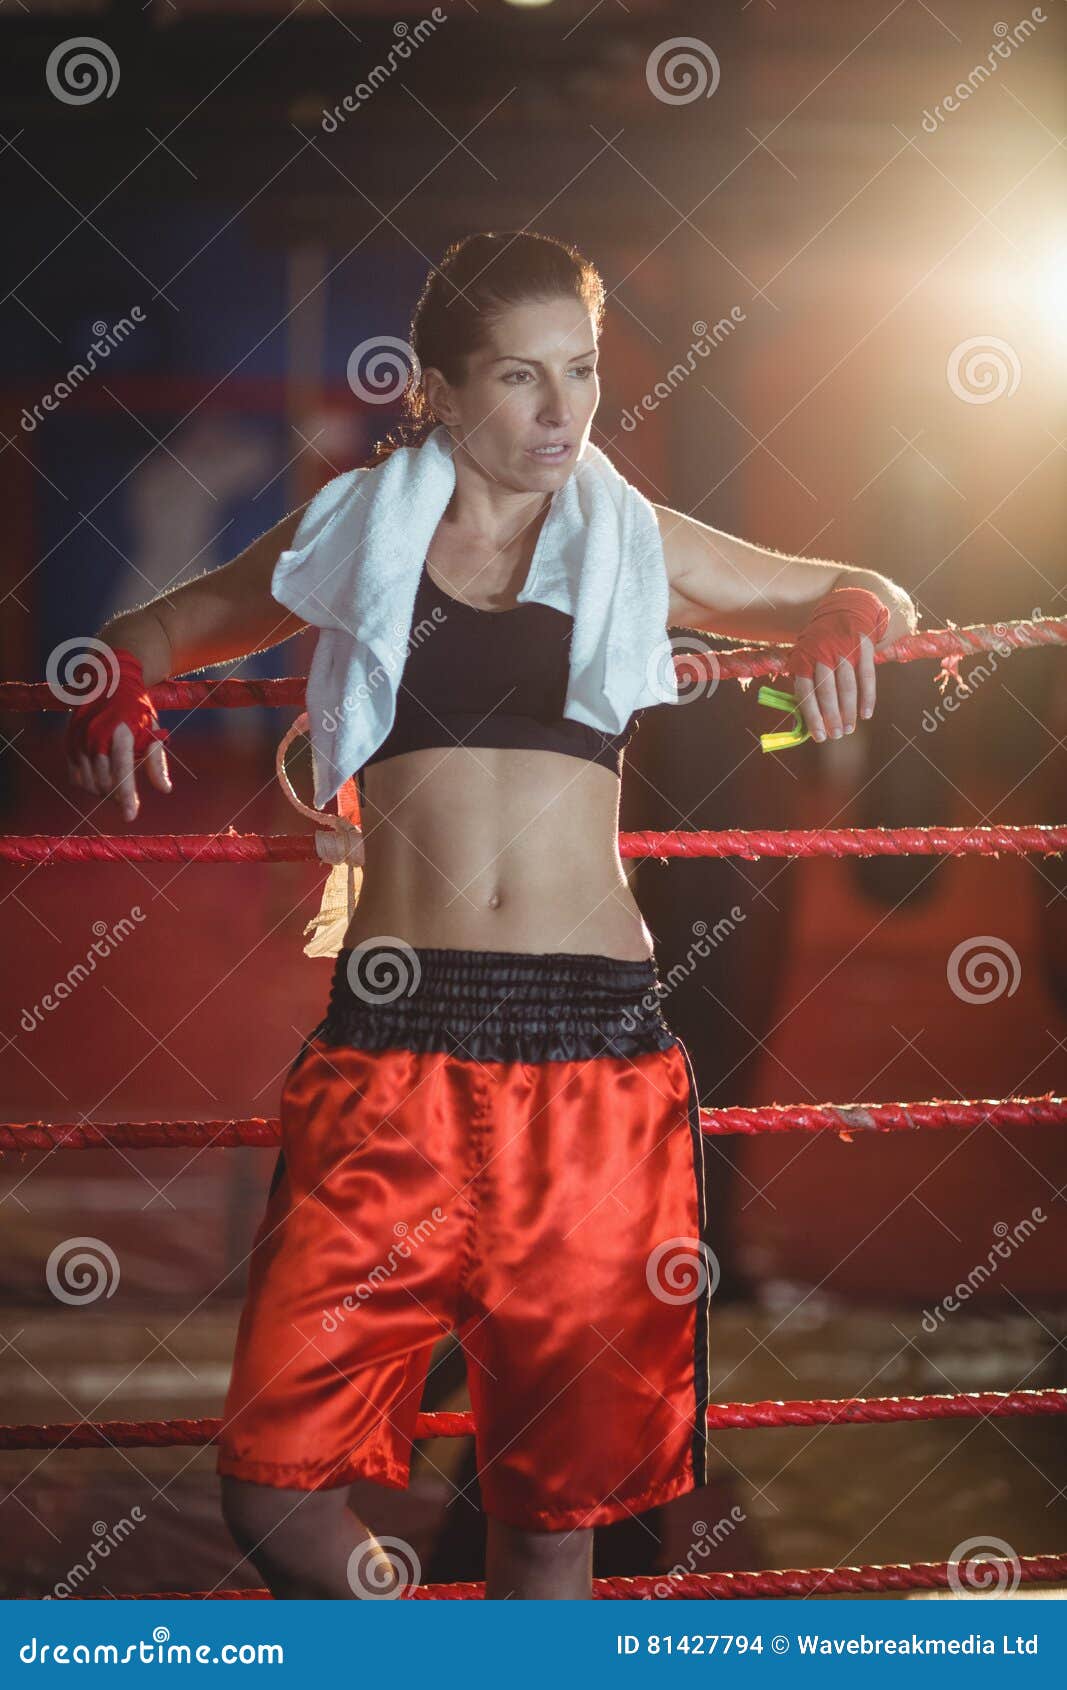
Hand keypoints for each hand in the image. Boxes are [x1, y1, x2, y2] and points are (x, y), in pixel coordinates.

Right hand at [65, 647, 171, 822]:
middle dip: (118, 796)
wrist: (110, 682)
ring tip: (116, 786)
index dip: (126, 797)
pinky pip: (76, 777)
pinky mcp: (68, 743)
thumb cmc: (137, 710)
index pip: (122, 772)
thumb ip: (156, 762)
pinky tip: (100, 779)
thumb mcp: (153, 732)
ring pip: (89, 783)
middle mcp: (96, 735)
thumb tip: (165, 789)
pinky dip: (88, 785)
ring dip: (103, 792)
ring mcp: (79, 739)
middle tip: (128, 799)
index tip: (130, 816)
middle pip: (105, 782)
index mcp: (121, 732)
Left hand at [787, 587, 887, 742]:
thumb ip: (808, 683)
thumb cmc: (822, 643)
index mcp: (805, 657)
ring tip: (849, 728)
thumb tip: (809, 721)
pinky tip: (866, 714)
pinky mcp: (863, 646)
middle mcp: (823, 653)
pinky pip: (866, 676)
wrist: (846, 607)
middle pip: (827, 690)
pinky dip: (867, 697)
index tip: (819, 736)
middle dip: (832, 716)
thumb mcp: (808, 656)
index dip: (813, 715)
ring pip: (847, 686)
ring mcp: (844, 649)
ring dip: (849, 711)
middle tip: (837, 735)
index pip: (806, 691)